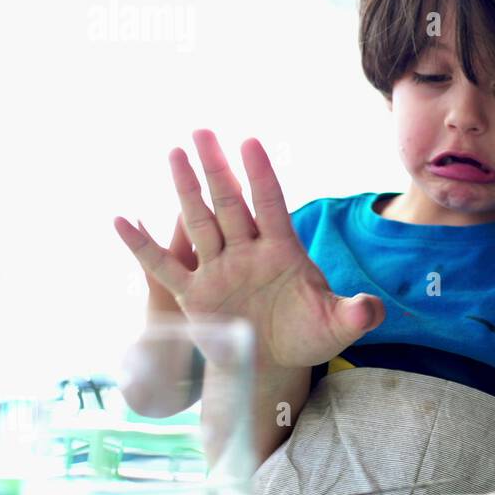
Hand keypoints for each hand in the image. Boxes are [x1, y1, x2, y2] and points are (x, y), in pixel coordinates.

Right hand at [114, 129, 384, 368]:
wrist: (274, 364)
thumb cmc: (306, 336)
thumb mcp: (334, 327)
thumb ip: (355, 315)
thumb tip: (373, 311)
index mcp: (283, 252)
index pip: (270, 206)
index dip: (261, 176)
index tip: (250, 143)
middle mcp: (247, 252)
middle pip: (229, 204)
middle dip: (217, 169)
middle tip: (201, 130)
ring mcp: (218, 270)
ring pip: (199, 223)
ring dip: (186, 190)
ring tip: (174, 154)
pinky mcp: (195, 294)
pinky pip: (165, 267)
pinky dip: (142, 247)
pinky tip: (121, 220)